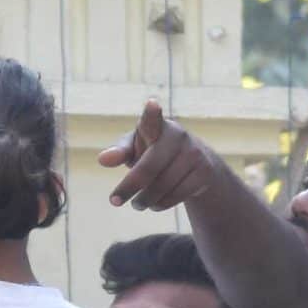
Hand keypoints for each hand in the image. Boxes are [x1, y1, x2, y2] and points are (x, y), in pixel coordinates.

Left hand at [100, 100, 219, 212]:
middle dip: (129, 188)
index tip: (151, 104)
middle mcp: (178, 136)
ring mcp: (195, 154)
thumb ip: (119, 151)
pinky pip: (176, 195)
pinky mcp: (205, 172)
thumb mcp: (135, 148)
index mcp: (157, 126)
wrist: (195, 161)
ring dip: (144, 200)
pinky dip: (161, 204)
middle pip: (148, 168)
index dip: (151, 113)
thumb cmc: (154, 151)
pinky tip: (155, 203)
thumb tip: (103, 160)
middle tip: (115, 201)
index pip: (152, 119)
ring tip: (137, 203)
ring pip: (162, 186)